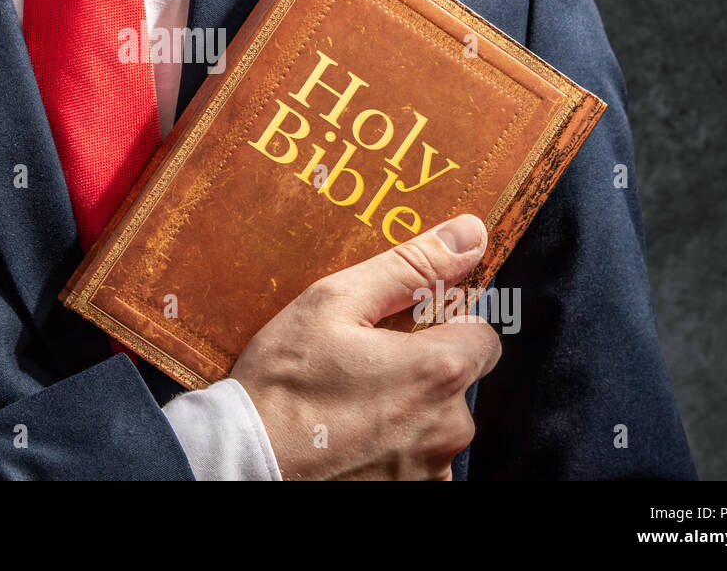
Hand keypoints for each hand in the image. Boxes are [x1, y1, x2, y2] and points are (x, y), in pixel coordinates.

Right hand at [230, 213, 500, 479]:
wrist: (243, 461)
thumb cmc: (283, 381)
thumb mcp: (335, 303)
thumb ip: (410, 266)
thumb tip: (470, 232)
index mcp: (439, 370)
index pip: (483, 332)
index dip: (443, 322)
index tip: (400, 326)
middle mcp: (450, 426)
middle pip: (458, 379)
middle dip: (422, 365)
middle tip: (362, 364)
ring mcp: (433, 468)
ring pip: (438, 420)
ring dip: (409, 407)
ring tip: (350, 402)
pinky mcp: (413, 494)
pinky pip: (420, 457)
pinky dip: (395, 444)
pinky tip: (351, 434)